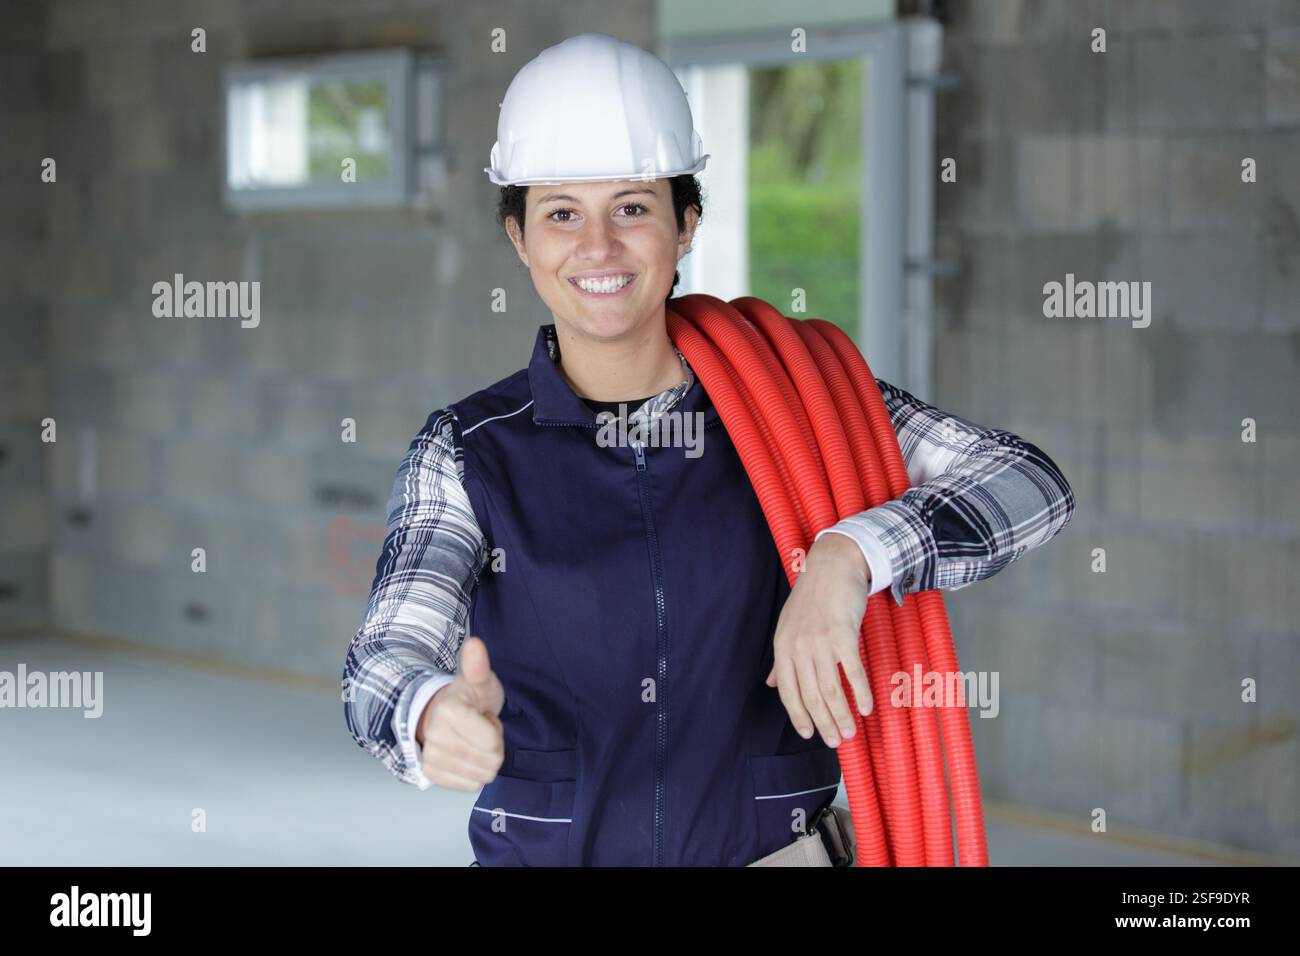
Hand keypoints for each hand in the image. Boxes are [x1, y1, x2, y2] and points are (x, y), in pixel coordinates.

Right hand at [416, 636, 505, 790]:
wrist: (442, 712)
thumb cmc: (468, 698)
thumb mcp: (479, 680)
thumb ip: (478, 666)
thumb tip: (475, 644)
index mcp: (448, 712)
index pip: (492, 742)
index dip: (495, 729)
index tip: (483, 716)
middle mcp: (435, 736)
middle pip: (490, 761)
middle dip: (492, 745)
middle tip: (479, 728)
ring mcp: (431, 756)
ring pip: (481, 775)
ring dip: (483, 759)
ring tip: (472, 739)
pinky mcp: (431, 773)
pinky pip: (469, 785)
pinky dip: (473, 773)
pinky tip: (465, 753)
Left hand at [765, 533, 873, 747]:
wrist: (832, 567)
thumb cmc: (812, 598)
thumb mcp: (788, 627)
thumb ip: (782, 660)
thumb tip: (772, 684)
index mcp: (783, 648)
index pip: (788, 692)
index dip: (799, 716)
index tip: (809, 734)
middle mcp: (799, 647)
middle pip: (811, 696)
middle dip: (824, 723)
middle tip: (836, 741)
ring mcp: (821, 642)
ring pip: (831, 689)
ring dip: (842, 715)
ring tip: (850, 732)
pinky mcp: (843, 635)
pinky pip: (852, 672)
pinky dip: (860, 693)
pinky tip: (866, 708)